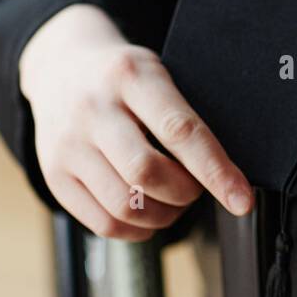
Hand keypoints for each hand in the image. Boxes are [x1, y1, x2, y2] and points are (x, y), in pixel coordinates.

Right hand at [19, 4, 252, 239]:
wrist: (60, 67)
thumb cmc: (125, 78)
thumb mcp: (158, 74)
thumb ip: (187, 115)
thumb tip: (228, 171)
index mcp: (131, 77)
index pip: (180, 131)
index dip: (216, 171)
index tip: (242, 199)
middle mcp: (93, 109)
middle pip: (147, 173)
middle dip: (186, 193)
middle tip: (195, 187)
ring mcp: (67, 144)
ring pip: (124, 205)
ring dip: (164, 215)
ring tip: (173, 200)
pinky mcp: (54, 174)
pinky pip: (102, 222)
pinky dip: (137, 229)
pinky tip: (148, 211)